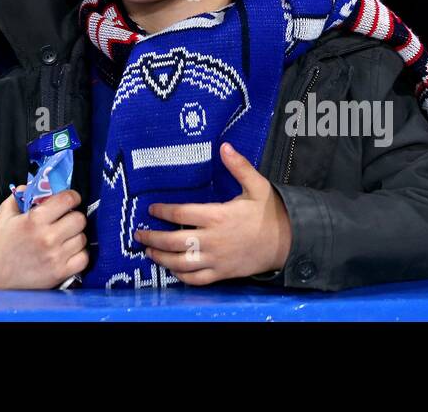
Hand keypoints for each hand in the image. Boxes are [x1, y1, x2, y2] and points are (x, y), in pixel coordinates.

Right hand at [0, 190, 87, 289]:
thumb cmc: (1, 241)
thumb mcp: (6, 212)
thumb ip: (21, 194)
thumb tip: (38, 185)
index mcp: (35, 219)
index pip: (68, 200)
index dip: (72, 196)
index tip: (70, 199)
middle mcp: (48, 237)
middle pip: (80, 219)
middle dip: (74, 216)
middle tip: (66, 219)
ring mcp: (56, 257)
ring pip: (83, 238)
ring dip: (76, 235)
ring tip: (66, 237)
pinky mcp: (60, 273)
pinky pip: (84, 259)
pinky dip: (79, 254)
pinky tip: (69, 251)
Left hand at [136, 142, 290, 284]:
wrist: (288, 242)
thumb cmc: (270, 212)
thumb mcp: (258, 185)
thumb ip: (239, 167)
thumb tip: (224, 146)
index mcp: (218, 216)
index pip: (182, 213)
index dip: (163, 211)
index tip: (152, 209)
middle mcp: (213, 240)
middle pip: (175, 241)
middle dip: (153, 238)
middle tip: (139, 234)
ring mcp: (217, 259)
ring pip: (181, 263)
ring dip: (161, 258)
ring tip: (148, 252)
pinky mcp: (222, 273)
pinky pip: (197, 279)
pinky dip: (181, 276)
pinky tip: (172, 270)